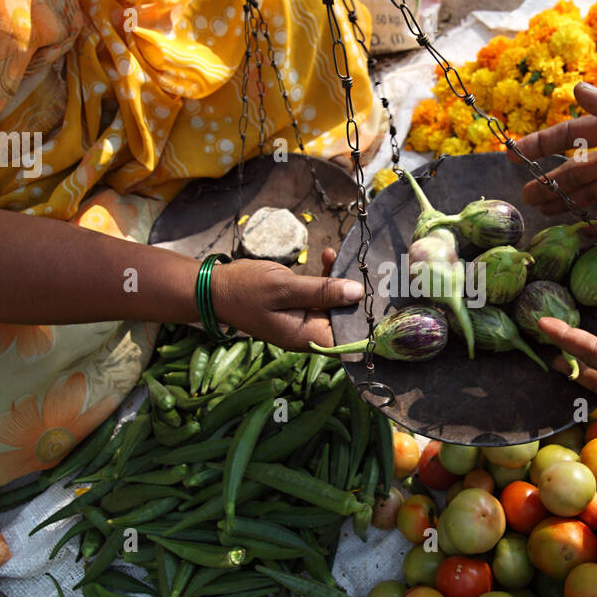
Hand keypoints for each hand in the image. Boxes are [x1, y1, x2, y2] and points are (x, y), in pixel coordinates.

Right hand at [210, 258, 361, 350]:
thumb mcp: (285, 288)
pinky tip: (328, 255)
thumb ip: (322, 291)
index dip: (365, 326)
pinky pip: (319, 293)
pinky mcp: (297, 304)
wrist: (214, 287)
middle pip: (343, 321)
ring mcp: (302, 318)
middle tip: (371, 271)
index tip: (381, 305)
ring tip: (346, 257)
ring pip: (333, 304)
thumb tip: (357, 293)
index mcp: (305, 337)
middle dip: (357, 298)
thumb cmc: (245, 290)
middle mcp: (307, 332)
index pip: (346, 340)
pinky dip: (325, 276)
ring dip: (341, 281)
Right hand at [512, 77, 596, 228]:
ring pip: (595, 194)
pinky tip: (586, 238)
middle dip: (550, 182)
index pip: (571, 133)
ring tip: (544, 219)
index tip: (512, 155)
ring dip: (571, 205)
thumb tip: (575, 92)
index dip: (542, 144)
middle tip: (523, 201)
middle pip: (577, 169)